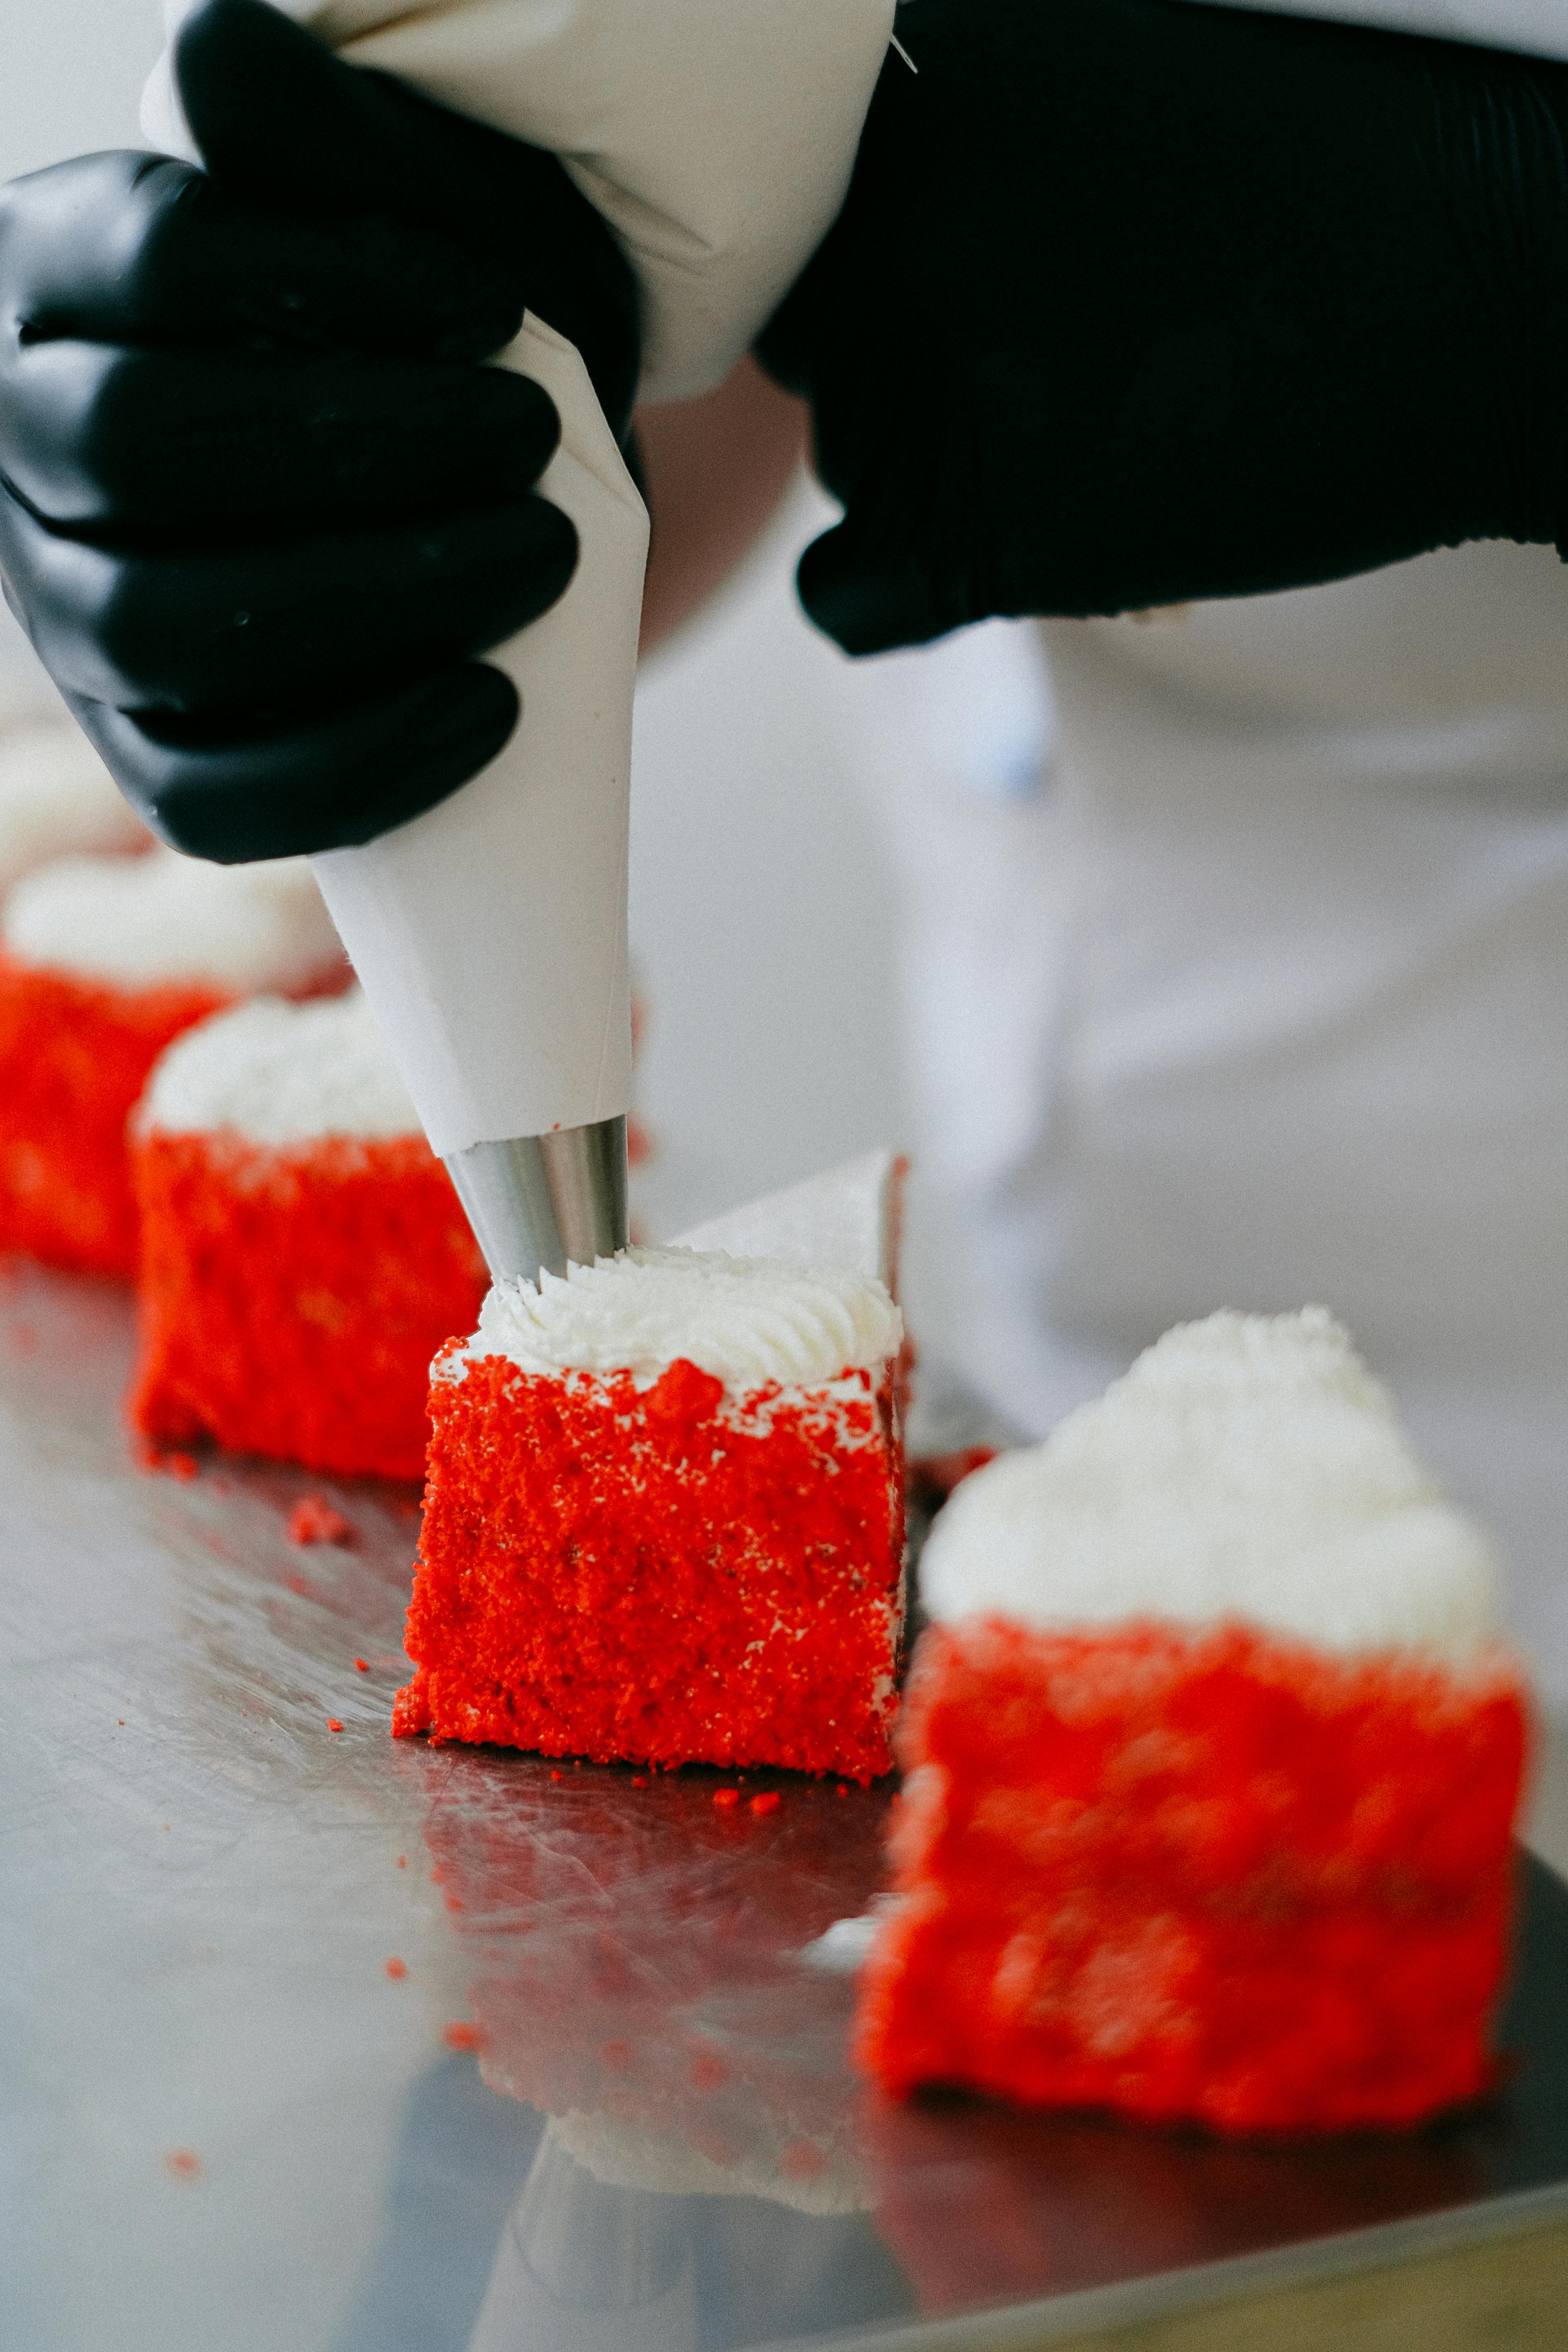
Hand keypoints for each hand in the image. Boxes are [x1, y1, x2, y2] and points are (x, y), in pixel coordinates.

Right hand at [0, 0, 638, 860]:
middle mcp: (26, 442)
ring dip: (372, 598)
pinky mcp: (145, 747)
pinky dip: (354, 765)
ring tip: (538, 559)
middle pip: (138, 451)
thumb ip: (309, 128)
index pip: (153, 266)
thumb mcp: (394, 198)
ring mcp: (69, 611)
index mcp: (57, 275)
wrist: (463, 460)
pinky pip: (210, 798)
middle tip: (528, 437)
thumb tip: (217, 61)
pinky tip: (489, 711)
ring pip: (162, 631)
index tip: (486, 305)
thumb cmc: (431, 332)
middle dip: (356, 449)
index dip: (325, 284)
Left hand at [761, 0, 1567, 651]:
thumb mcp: (1108, 79)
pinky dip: (898, 587)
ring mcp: (925, 392)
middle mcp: (890, 236)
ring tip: (1084, 433)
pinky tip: (986, 547)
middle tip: (1040, 365)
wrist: (1472, 298)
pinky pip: (848, 597)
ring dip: (929, 467)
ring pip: (848, 462)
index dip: (871, 265)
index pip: (798, 210)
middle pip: (812, 340)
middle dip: (898, 362)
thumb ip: (961, 139)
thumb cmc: (1322, 176)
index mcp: (919, 98)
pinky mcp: (980, 539)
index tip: (957, 289)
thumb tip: (861, 214)